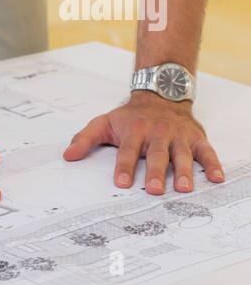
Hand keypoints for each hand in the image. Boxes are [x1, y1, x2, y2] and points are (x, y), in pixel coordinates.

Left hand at [62, 91, 225, 193]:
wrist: (160, 94)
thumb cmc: (131, 117)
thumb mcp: (105, 122)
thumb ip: (85, 139)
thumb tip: (67, 155)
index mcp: (134, 131)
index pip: (127, 150)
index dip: (124, 166)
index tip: (121, 182)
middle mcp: (157, 132)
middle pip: (156, 154)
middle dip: (155, 172)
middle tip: (153, 190)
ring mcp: (178, 136)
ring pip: (182, 154)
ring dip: (184, 171)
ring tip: (184, 188)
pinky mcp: (195, 138)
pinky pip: (207, 151)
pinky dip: (213, 164)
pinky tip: (216, 178)